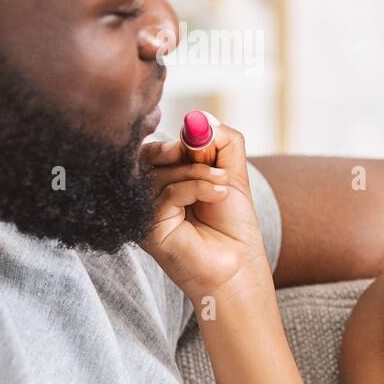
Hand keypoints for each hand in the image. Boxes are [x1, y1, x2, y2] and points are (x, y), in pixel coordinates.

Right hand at [140, 117, 271, 304]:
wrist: (238, 265)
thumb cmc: (232, 225)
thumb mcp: (231, 173)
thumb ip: (221, 142)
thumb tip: (201, 118)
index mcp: (164, 183)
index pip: (155, 149)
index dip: (176, 139)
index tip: (202, 139)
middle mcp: (148, 197)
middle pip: (148, 156)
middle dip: (181, 149)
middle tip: (207, 154)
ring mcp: (145, 213)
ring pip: (161, 173)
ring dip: (198, 171)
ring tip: (223, 185)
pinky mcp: (149, 228)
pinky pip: (168, 192)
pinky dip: (197, 186)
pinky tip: (218, 193)